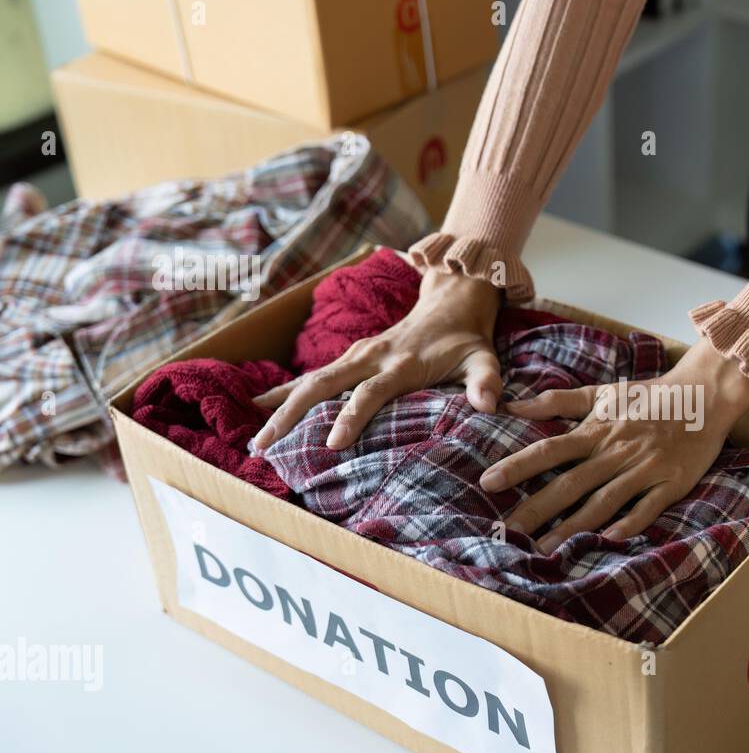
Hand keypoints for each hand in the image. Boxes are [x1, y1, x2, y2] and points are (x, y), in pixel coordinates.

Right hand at [252, 268, 500, 450]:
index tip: (333, 444)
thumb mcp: (483, 359)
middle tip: (265, 447)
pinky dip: (284, 392)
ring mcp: (356, 355)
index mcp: (400, 364)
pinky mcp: (349, 358)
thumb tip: (489, 405)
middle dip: (292, 416)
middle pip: (322, 385)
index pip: (370, 392)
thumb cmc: (467, 341)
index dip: (352, 416)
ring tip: (255, 442)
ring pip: (309, 382)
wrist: (450, 304)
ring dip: (280, 409)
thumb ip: (486, 381)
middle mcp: (370, 357)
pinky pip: (310, 377)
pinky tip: (259, 408)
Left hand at [480, 340, 748, 552]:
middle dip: (537, 508)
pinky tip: (610, 539)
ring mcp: (644, 469)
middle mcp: (615, 452)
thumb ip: (557, 401)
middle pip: (570, 483)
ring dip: (574, 526)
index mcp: (597, 431)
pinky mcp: (671, 482)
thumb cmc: (649, 396)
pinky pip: (648, 506)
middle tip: (507, 533)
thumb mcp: (602, 393)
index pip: (550, 450)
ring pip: (603, 501)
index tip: (488, 482)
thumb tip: (513, 406)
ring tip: (546, 549)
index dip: (519, 466)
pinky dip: (631, 521)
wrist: (704, 394)